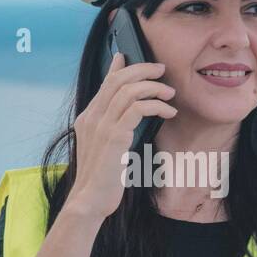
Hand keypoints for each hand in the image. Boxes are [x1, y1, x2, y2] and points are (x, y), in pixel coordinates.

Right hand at [62, 51, 176, 221]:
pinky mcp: (114, 136)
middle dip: (142, 70)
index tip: (126, 55)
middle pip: (118, 80)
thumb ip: (114, 129)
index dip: (116, 67)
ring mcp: (101, 125)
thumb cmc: (101, 179)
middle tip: (161, 70)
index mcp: (87, 119)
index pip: (104, 84)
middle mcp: (92, 117)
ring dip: (153, 87)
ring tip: (169, 93)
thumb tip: (132, 116)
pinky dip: (156, 105)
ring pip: (128, 90)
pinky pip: (138, 108)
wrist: (89, 200)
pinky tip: (168, 111)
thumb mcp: (106, 149)